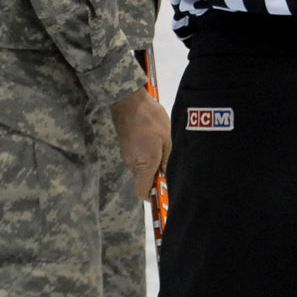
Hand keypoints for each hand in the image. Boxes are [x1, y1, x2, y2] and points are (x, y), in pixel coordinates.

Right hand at [111, 85, 171, 203]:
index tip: (164, 190)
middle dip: (157, 176)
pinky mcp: (125, 147)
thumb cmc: (151, 119)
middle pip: (144, 179)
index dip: (152, 195)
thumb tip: (167, 175)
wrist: (129, 101)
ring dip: (153, 162)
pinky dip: (147, 154)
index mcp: (144, 164)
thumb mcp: (167, 139)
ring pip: (142, 167)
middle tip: (170, 165)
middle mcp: (132, 163)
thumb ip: (168, 159)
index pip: (142, 192)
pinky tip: (155, 140)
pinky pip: (138, 157)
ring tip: (164, 147)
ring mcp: (126, 155)